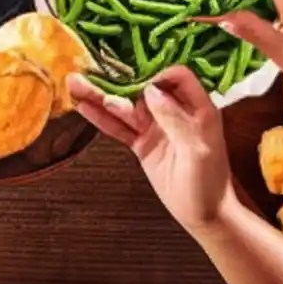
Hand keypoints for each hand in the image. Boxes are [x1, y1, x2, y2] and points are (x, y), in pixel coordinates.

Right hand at [69, 67, 236, 235]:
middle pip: (142, 88)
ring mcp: (154, 128)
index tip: (134, 77)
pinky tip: (83, 107)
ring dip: (100, 95)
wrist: (204, 215)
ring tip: (74, 84)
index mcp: (196, 107)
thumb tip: (150, 90)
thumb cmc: (209, 182)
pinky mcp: (141, 144)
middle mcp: (173, 112)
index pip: (176, 77)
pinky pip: (119, 128)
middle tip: (88, 69)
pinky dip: (101, 118)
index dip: (155, 73)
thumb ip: (175, 119)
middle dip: (117, 79)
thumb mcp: (197, 149)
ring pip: (125, 107)